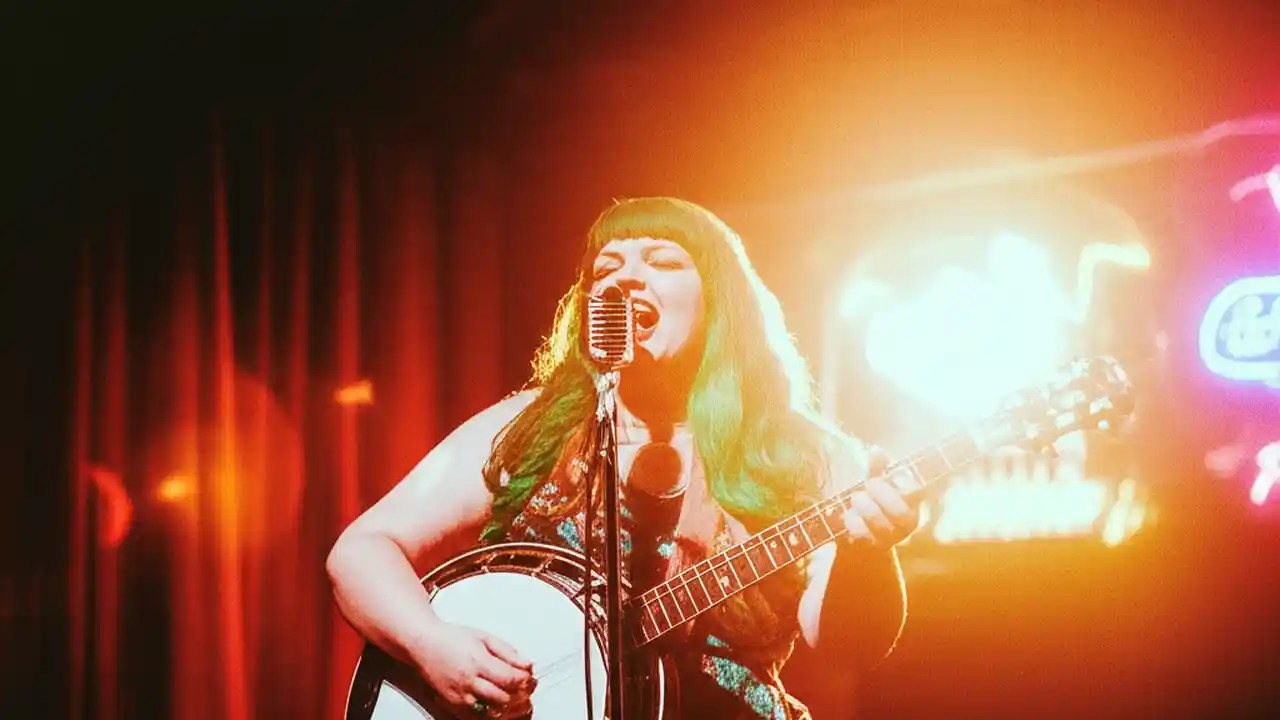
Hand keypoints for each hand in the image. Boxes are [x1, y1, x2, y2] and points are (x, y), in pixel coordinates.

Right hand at [412, 622, 535, 717]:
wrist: (424, 645)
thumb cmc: (453, 639)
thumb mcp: (484, 637)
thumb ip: (508, 652)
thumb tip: (528, 665)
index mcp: (478, 661)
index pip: (510, 679)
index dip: (526, 681)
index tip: (531, 678)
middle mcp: (468, 682)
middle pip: (504, 699)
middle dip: (522, 697)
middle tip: (528, 691)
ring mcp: (459, 697)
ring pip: (492, 714)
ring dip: (511, 711)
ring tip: (520, 703)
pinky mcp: (453, 706)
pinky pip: (477, 719)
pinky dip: (494, 717)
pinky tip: (501, 709)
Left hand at [841, 445, 918, 548]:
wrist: (862, 529)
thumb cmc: (874, 500)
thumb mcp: (877, 481)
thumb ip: (878, 467)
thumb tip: (876, 450)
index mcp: (914, 504)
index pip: (918, 494)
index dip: (907, 485)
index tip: (892, 474)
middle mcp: (906, 523)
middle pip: (900, 512)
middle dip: (881, 494)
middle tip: (870, 483)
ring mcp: (890, 537)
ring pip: (880, 524)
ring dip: (865, 506)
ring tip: (857, 497)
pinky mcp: (872, 546)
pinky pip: (862, 533)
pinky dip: (852, 520)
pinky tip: (850, 514)